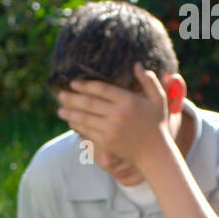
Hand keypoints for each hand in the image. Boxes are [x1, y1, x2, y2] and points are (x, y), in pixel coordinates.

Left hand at [56, 61, 170, 169]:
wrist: (154, 153)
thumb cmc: (157, 124)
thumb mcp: (159, 99)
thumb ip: (149, 81)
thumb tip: (137, 65)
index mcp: (129, 100)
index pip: (102, 89)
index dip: (86, 85)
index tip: (74, 83)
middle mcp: (118, 114)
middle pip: (89, 103)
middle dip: (72, 98)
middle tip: (60, 94)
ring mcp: (111, 129)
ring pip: (86, 118)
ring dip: (70, 114)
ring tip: (59, 110)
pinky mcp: (107, 142)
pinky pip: (88, 131)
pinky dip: (78, 126)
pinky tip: (71, 122)